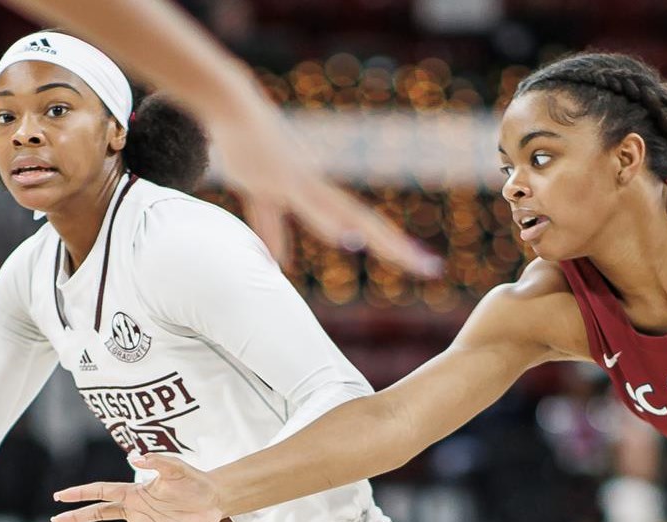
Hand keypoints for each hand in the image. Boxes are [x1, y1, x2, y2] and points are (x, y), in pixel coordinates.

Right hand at [51, 454, 225, 521]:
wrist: (214, 499)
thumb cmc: (195, 480)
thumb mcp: (175, 468)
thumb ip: (155, 462)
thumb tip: (134, 458)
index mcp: (135, 491)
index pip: (101, 492)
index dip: (80, 493)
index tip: (59, 497)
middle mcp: (135, 510)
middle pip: (100, 514)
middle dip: (78, 517)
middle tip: (56, 520)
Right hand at [206, 100, 443, 279]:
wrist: (233, 108)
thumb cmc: (250, 148)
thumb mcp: (259, 196)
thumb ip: (271, 228)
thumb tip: (278, 263)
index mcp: (320, 195)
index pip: (364, 223)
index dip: (392, 243)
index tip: (420, 263)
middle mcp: (320, 190)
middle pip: (366, 222)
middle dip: (399, 248)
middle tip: (433, 269)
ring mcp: (305, 184)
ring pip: (347, 216)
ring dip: (377, 238)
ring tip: (407, 258)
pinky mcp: (284, 181)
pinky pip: (311, 208)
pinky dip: (333, 225)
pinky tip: (350, 241)